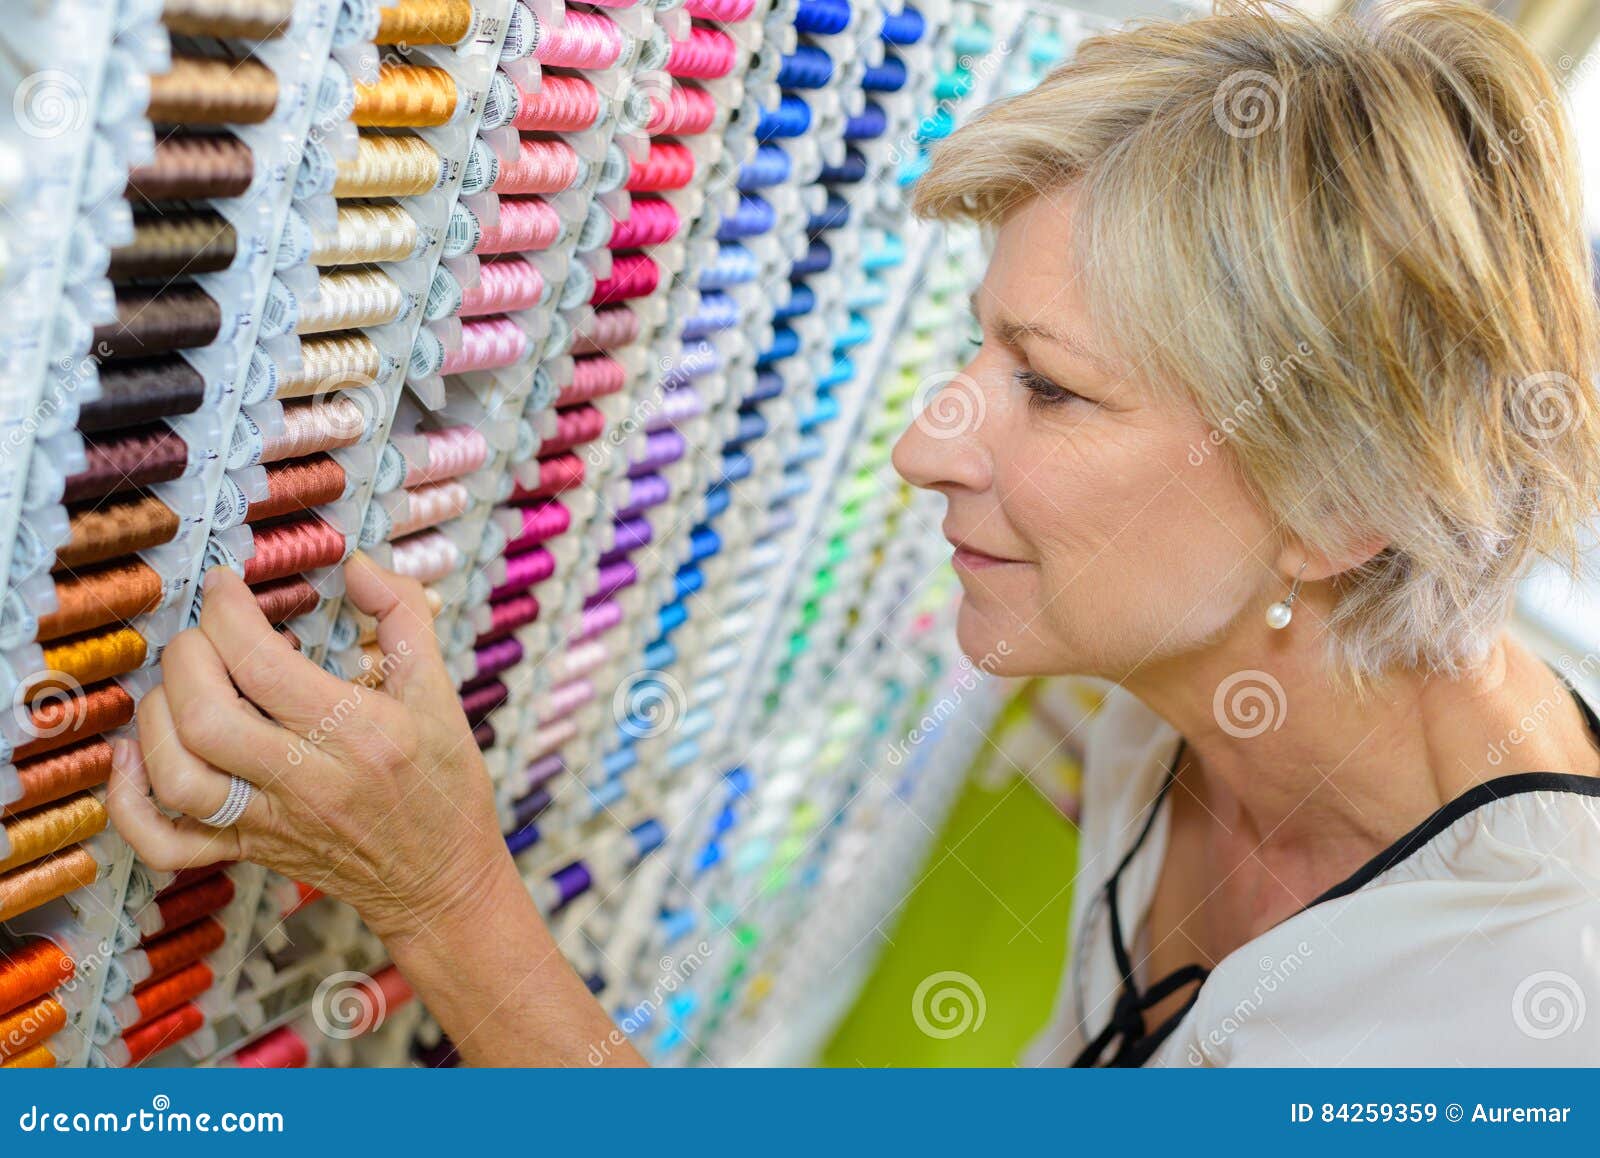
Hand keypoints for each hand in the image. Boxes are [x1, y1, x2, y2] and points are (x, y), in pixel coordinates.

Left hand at [106, 553, 512, 944]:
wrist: (443, 880)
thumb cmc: (444, 784)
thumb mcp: (441, 689)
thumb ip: (403, 616)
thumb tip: (357, 564)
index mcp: (360, 733)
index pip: (265, 666)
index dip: (229, 613)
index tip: (225, 586)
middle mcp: (309, 781)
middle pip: (207, 717)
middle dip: (188, 657)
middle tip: (205, 632)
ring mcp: (271, 823)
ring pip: (179, 776)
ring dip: (157, 718)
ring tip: (180, 686)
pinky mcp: (249, 852)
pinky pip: (165, 843)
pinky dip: (131, 804)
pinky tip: (137, 758)